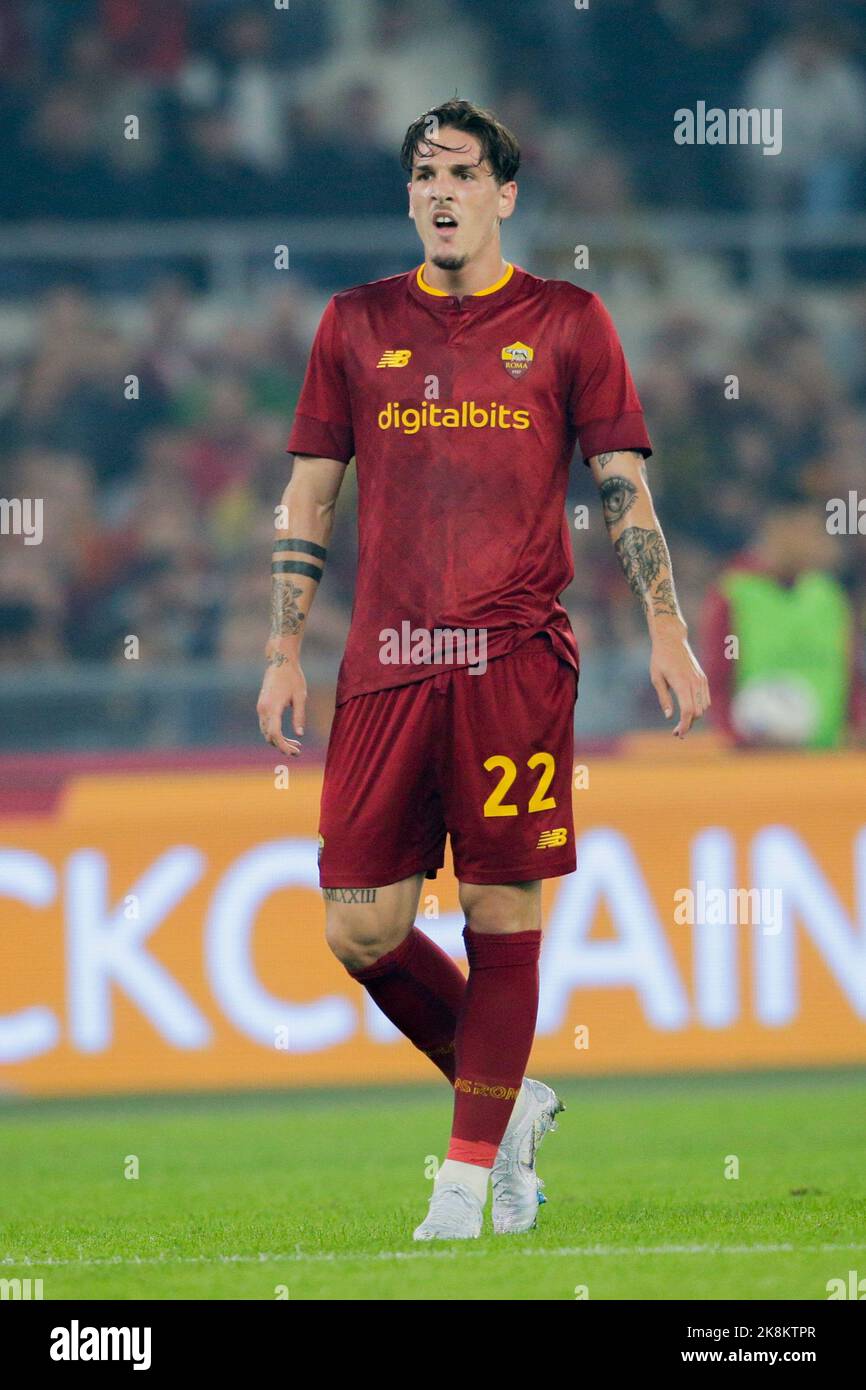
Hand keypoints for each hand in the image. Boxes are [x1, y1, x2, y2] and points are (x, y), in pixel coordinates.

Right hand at [256, 650, 305, 756]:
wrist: (281, 661)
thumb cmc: (293, 677)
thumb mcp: (300, 697)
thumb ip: (299, 717)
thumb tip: (299, 735)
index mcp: (273, 707)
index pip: (275, 734)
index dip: (283, 746)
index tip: (294, 753)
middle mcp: (263, 709)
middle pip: (269, 736)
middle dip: (283, 746)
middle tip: (298, 751)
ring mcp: (260, 708)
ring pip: (266, 732)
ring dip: (279, 741)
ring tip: (296, 745)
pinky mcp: (262, 706)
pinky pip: (266, 725)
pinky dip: (275, 733)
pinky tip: (288, 735)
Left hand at [649, 621, 709, 737]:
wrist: (672, 640)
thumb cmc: (660, 659)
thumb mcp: (656, 679)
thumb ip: (664, 698)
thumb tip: (669, 716)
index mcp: (682, 683)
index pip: (688, 711)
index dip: (684, 725)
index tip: (678, 734)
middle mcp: (695, 683)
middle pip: (697, 713)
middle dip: (688, 724)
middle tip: (676, 731)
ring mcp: (701, 680)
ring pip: (704, 708)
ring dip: (694, 717)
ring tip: (681, 722)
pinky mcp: (703, 679)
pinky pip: (706, 699)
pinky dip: (699, 708)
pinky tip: (688, 711)